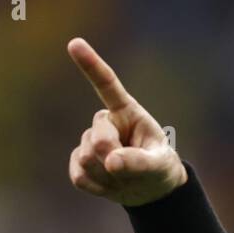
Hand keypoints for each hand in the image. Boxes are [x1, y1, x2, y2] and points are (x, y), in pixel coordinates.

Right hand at [66, 38, 186, 206]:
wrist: (149, 189)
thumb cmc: (158, 167)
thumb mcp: (159, 165)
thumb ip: (139, 162)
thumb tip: (110, 162)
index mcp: (126, 112)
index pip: (107, 85)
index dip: (91, 64)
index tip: (74, 43)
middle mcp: (104, 122)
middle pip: (97, 141)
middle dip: (113, 161)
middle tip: (130, 169)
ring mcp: (88, 142)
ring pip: (86, 161)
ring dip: (109, 177)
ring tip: (124, 176)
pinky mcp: (78, 163)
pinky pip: (79, 177)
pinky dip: (98, 188)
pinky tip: (111, 185)